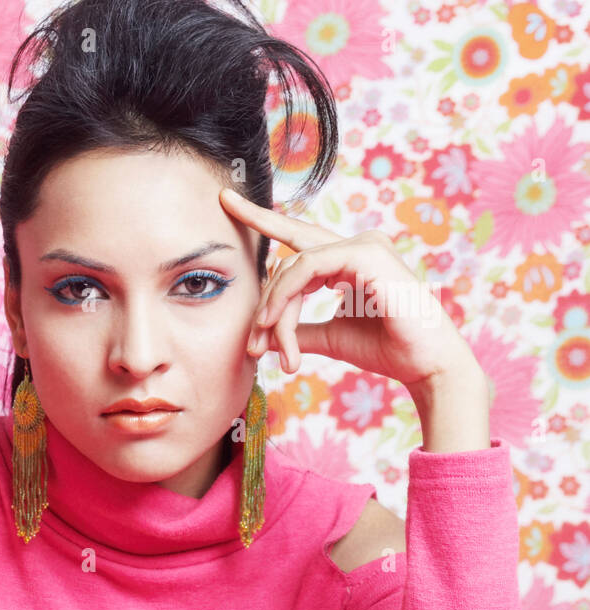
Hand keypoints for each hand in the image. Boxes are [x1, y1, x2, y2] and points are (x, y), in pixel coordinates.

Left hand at [219, 187, 480, 389]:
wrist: (425, 364)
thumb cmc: (388, 348)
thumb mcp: (330, 336)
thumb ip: (299, 328)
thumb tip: (264, 334)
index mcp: (350, 259)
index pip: (298, 236)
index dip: (262, 219)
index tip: (228, 202)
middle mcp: (357, 245)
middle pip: (288, 257)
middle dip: (263, 298)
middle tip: (252, 342)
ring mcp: (363, 245)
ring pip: (292, 268)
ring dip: (273, 309)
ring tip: (265, 344)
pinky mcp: (365, 254)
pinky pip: (306, 268)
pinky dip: (284, 296)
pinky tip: (273, 321)